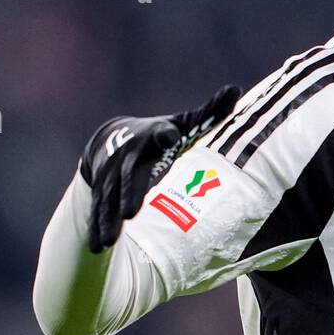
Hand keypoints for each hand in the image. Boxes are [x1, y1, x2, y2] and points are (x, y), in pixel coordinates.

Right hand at [78, 84, 241, 253]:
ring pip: (108, 196)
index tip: (169, 137)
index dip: (166, 133)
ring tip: (110, 241)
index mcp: (155, 134)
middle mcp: (130, 153)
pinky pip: (97, 208)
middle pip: (129, 174)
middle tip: (131, 213)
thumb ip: (211, 110)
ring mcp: (111, 172)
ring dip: (108, 218)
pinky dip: (97, 226)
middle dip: (128, 192)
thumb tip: (236, 88)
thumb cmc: (162, 133)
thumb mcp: (185, 121)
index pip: (162, 132)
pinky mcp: (99, 188)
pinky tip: (99, 246)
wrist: (114, 137)